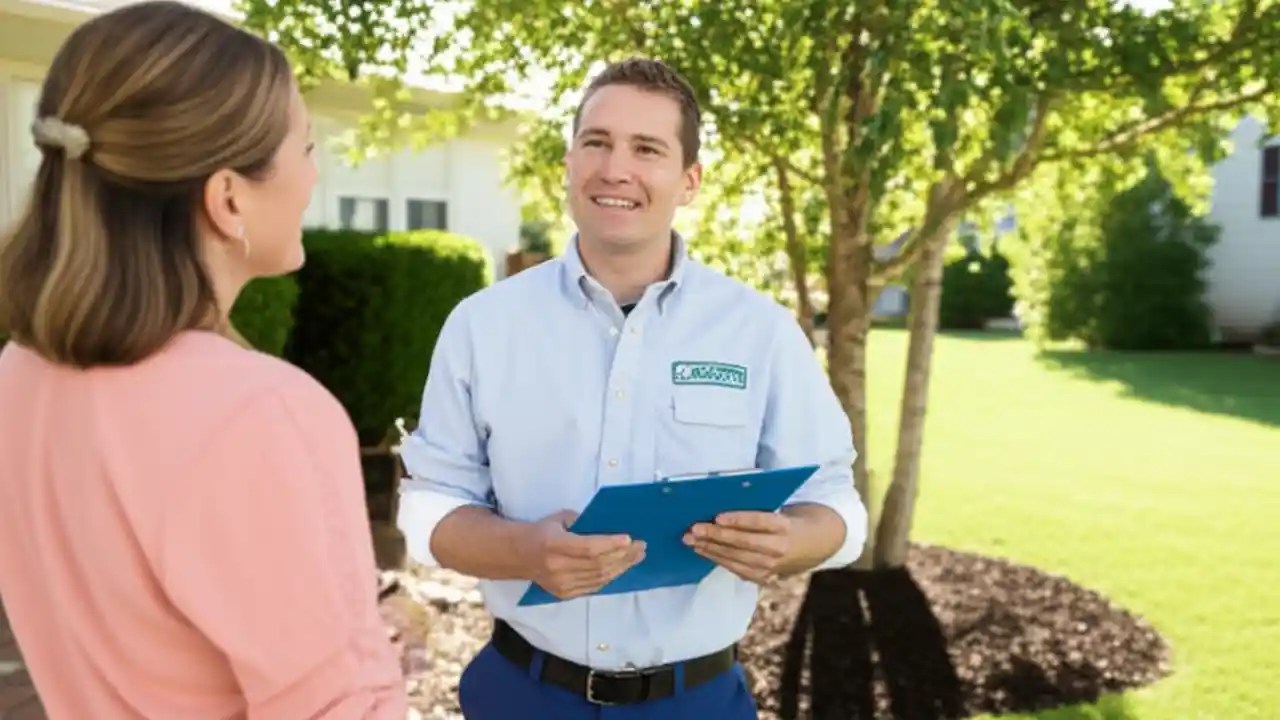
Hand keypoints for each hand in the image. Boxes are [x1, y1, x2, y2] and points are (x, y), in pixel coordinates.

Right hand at [521, 510, 645, 599]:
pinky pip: (594, 586)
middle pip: (598, 564)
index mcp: (553, 545)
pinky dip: (610, 577)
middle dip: (623, 556)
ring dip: (622, 567)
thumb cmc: (541, 532)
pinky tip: (622, 568)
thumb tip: (607, 526)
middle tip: (641, 547)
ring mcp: (561, 584)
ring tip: (637, 557)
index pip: (588, 547)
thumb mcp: (558, 519)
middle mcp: (558, 567)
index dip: (610, 544)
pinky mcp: (565, 594)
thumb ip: (581, 522)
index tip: (629, 539)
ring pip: (599, 578)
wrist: (518, 556)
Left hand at [684, 511, 792, 583]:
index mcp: (785, 526)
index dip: (738, 520)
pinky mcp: (764, 578)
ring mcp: (771, 567)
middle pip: (743, 542)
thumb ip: (759, 508)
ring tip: (692, 541)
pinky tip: (703, 551)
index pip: (760, 522)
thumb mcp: (782, 509)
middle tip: (694, 529)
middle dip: (716, 536)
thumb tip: (723, 502)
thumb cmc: (790, 520)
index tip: (718, 516)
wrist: (815, 545)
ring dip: (711, 549)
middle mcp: (779, 549)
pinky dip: (718, 560)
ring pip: (736, 558)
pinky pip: (736, 569)